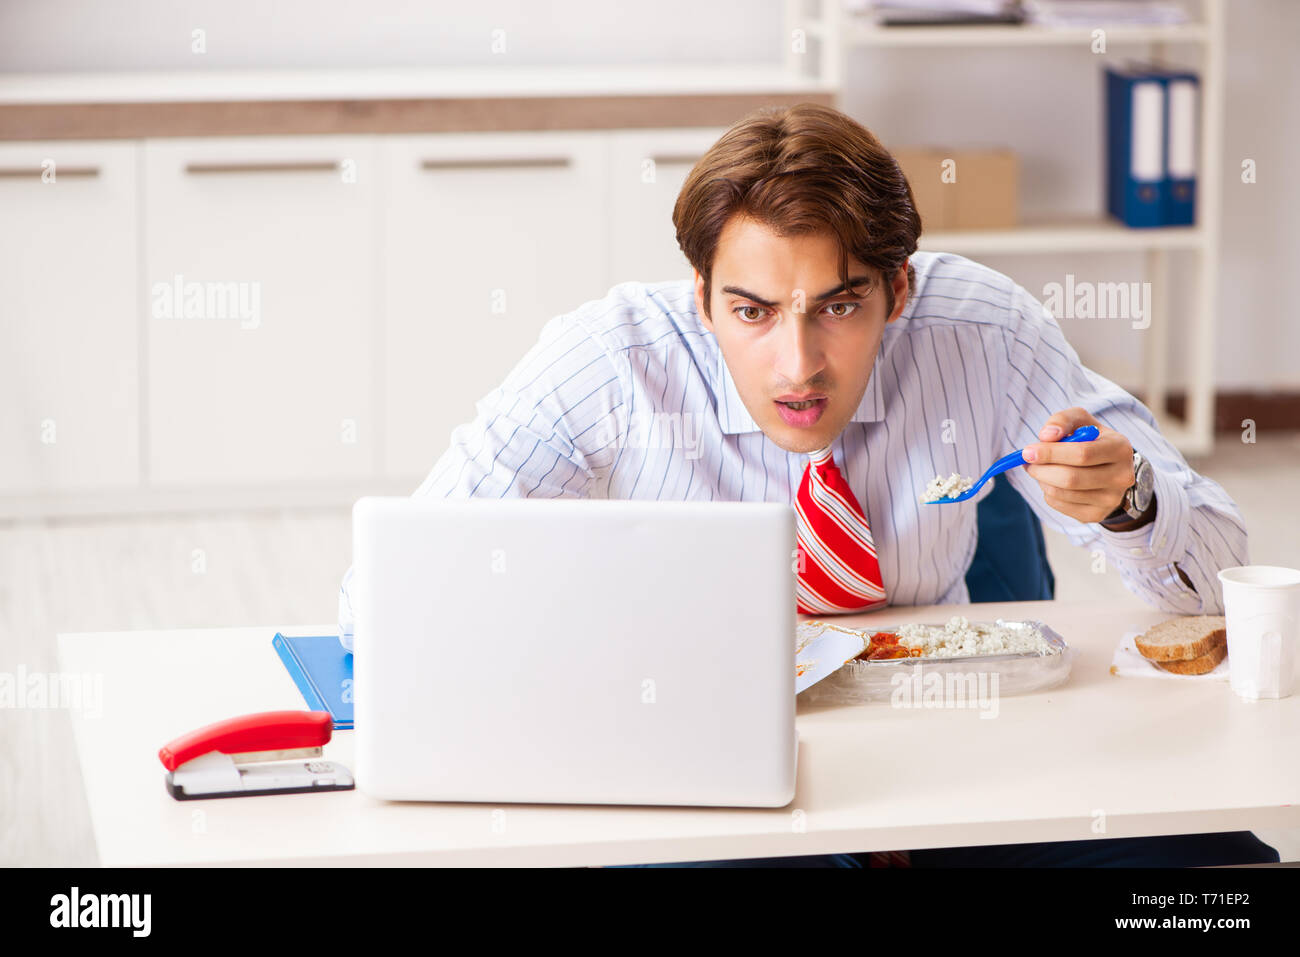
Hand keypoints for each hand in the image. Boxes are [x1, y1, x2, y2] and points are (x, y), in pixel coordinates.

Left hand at [1022, 407, 1133, 523]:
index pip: (1082, 454)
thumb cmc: (1091, 440)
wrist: (1109, 468)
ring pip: (1062, 493)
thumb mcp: (1081, 421)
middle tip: (1027, 462)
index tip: (1027, 451)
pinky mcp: (1097, 515)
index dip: (1050, 453)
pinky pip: (1060, 505)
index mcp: (1120, 448)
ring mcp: (1111, 499)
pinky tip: (1052, 482)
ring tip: (1040, 469)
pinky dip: (1048, 493)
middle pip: (1070, 478)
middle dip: (1041, 469)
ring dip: (1042, 480)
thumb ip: (1062, 420)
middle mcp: (1121, 476)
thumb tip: (1046, 435)